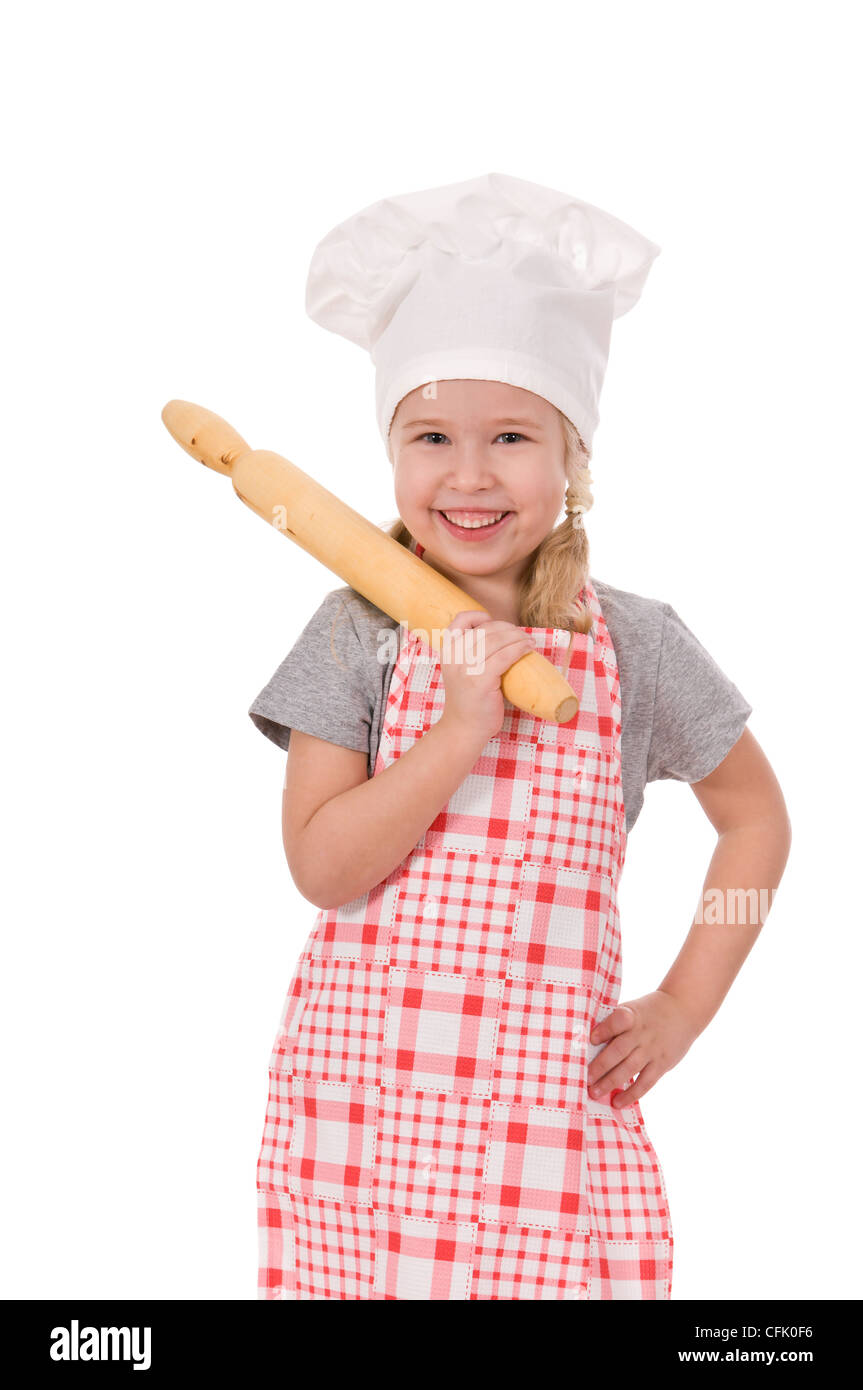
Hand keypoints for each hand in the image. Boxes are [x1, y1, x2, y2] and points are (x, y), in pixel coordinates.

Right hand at [436, 610, 536, 742]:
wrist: (463, 728)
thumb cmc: (468, 699)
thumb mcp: (460, 671)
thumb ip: (469, 653)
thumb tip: (500, 634)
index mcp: (447, 651)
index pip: (461, 620)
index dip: (480, 616)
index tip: (494, 624)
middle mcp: (454, 656)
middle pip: (485, 629)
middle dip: (508, 628)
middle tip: (522, 635)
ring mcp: (466, 668)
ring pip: (498, 640)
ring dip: (518, 636)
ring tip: (529, 641)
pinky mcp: (481, 680)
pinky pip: (506, 656)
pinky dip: (520, 649)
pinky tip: (529, 649)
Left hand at [586, 990, 699, 1110]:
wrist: (683, 1009)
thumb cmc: (648, 1011)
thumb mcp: (633, 1008)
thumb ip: (615, 1023)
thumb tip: (587, 1043)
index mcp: (632, 1015)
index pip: (617, 1021)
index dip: (604, 1030)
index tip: (590, 1039)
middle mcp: (641, 1033)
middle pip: (619, 1050)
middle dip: (600, 1066)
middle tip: (585, 1079)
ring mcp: (652, 1049)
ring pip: (629, 1068)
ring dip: (610, 1082)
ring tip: (594, 1093)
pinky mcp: (662, 1064)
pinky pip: (646, 1082)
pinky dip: (631, 1094)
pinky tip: (617, 1102)